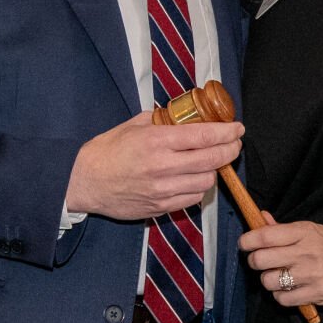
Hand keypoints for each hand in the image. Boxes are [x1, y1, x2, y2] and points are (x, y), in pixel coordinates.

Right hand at [66, 112, 242, 220]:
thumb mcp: (133, 125)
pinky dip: (200, 188)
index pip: (204, 136)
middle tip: (234, 144)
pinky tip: (196, 178)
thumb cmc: (107, 150)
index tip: (237, 128)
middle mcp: (162, 166)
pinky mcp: (160, 207)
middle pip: (212, 160)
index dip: (227, 132)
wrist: (85, 182)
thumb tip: (187, 115)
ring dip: (214, 170)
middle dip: (230, 150)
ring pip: (206, 182)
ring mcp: (162, 190)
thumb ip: (162, 120)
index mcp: (156, 141)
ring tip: (212, 161)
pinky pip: (193, 198)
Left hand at [240, 217, 322, 307]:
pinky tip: (290, 291)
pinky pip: (282, 298)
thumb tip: (261, 217)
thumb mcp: (315, 232)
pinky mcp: (316, 294)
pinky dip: (281, 296)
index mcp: (305, 232)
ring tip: (279, 278)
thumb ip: (285, 229)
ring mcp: (311, 274)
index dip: (247, 241)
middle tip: (262, 263)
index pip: (264, 235)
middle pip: (261, 259)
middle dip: (255, 263)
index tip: (245, 245)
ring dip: (268, 281)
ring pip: (268, 281)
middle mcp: (306, 251)